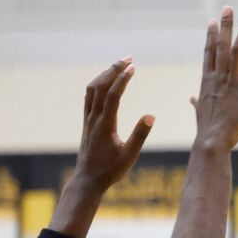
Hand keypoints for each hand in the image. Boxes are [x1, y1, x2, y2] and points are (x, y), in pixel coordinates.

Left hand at [74, 58, 153, 189]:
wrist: (88, 180)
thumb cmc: (111, 170)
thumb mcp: (129, 155)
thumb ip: (140, 135)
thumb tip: (151, 115)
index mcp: (105, 125)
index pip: (113, 95)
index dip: (123, 79)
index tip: (133, 67)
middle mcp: (94, 118)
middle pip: (101, 86)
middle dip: (114, 70)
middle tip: (128, 58)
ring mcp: (88, 119)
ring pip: (92, 89)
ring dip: (105, 74)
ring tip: (118, 66)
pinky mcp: (87, 122)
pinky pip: (89, 96)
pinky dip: (97, 84)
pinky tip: (105, 82)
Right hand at [193, 8, 237, 152]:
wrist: (211, 141)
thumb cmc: (206, 130)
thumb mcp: (200, 112)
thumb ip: (197, 102)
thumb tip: (192, 99)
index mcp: (208, 80)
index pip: (209, 52)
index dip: (211, 35)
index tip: (212, 21)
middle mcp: (219, 76)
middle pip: (222, 45)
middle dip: (226, 25)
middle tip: (229, 8)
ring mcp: (233, 82)